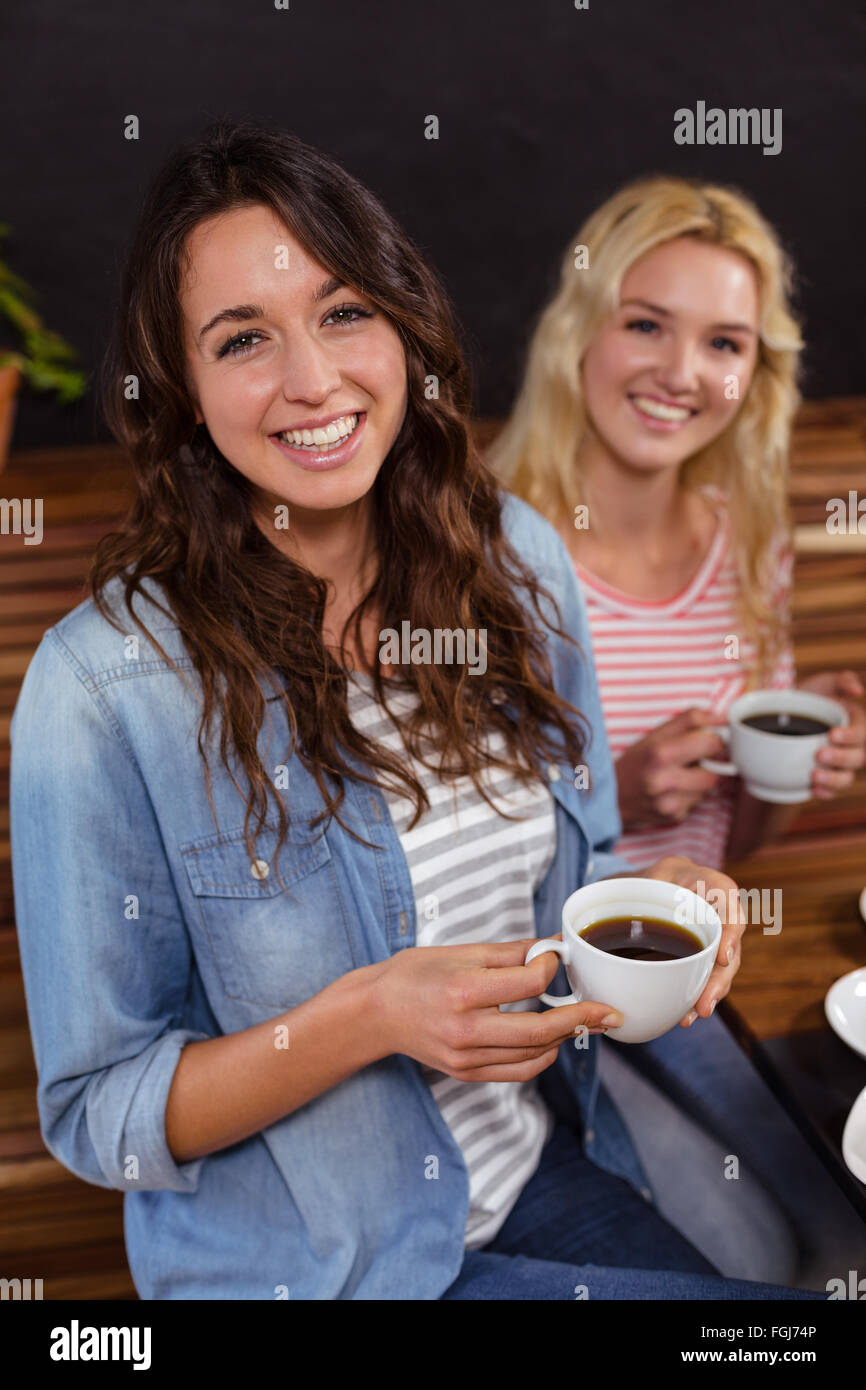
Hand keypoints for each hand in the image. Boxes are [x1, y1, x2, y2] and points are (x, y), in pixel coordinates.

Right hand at [371, 939, 622, 1081]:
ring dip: (566, 1038)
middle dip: (581, 1018)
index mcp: (462, 992)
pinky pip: (517, 1071)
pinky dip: (542, 1057)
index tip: (555, 956)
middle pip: (540, 1030)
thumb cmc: (414, 975)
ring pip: (534, 1055)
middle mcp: (466, 1030)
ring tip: (587, 1023)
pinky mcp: (466, 1074)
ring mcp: (466, 1058)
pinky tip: (556, 1042)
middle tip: (609, 1011)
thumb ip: (509, 953)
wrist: (374, 1014)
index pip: (526, 983)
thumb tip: (552, 945)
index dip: (550, 968)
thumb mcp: (459, 953)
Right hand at [615, 708, 725, 828]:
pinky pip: (698, 802)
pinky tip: (674, 790)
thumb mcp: (655, 735)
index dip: (715, 739)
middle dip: (710, 763)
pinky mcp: (673, 817)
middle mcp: (664, 781)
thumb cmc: (635, 762)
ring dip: (702, 779)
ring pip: (709, 788)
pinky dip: (691, 793)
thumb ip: (690, 720)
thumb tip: (723, 717)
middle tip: (696, 758)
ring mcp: (670, 803)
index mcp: (659, 754)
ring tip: (681, 774)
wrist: (611, 798)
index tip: (708, 738)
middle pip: (715, 771)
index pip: (711, 743)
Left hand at [643, 856, 746, 1026]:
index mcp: (701, 879)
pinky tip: (686, 1014)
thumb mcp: (634, 878)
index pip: (724, 894)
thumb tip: (602, 910)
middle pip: (729, 940)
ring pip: (723, 962)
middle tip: (704, 1004)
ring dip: (711, 990)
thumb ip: (628, 892)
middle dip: (719, 975)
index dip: (729, 927)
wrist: (646, 890)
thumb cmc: (641, 881)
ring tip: (697, 1013)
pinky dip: (698, 992)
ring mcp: (714, 930)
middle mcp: (715, 905)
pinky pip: (708, 972)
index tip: (722, 958)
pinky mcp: (705, 951)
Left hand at [797, 670, 865, 798]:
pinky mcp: (826, 778)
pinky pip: (832, 791)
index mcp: (855, 723)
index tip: (831, 734)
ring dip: (833, 779)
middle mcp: (852, 746)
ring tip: (814, 775)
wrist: (782, 718)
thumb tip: (858, 691)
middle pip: (858, 758)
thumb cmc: (808, 698)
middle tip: (819, 754)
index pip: (862, 733)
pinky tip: (814, 790)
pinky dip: (825, 792)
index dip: (851, 736)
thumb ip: (841, 680)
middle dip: (840, 758)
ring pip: (847, 778)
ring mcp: (839, 764)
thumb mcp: (823, 682)